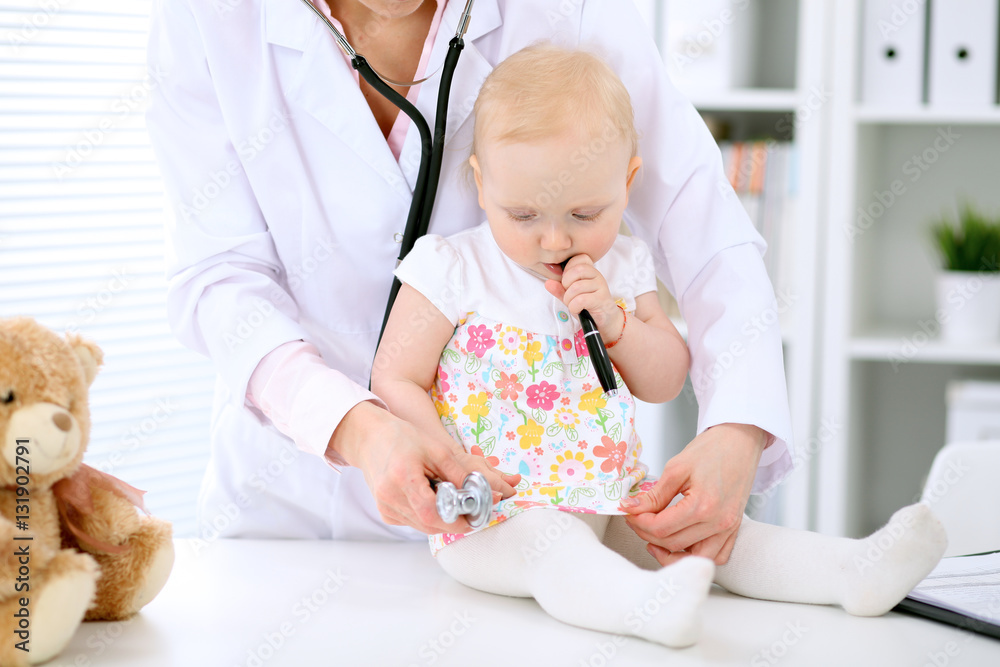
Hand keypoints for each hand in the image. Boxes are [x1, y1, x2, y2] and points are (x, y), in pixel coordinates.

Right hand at [329, 402, 519, 533]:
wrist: (370, 438)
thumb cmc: (403, 438)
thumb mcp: (436, 449)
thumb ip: (458, 473)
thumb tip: (479, 493)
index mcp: (402, 477)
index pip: (431, 512)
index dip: (454, 521)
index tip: (473, 519)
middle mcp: (389, 497)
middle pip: (428, 524)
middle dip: (452, 522)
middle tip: (470, 513)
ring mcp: (384, 507)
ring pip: (421, 526)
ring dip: (441, 520)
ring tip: (453, 503)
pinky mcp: (384, 512)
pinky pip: (412, 522)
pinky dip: (427, 517)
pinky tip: (431, 500)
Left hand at [543, 254, 622, 338]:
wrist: (605, 320)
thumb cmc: (588, 305)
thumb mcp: (571, 297)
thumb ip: (560, 289)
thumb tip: (548, 283)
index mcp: (590, 271)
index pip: (580, 257)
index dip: (568, 268)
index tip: (566, 282)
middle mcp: (597, 275)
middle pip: (577, 270)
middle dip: (566, 283)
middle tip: (567, 294)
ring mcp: (601, 286)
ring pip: (577, 286)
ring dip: (569, 298)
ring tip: (572, 304)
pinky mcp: (602, 299)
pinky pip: (581, 299)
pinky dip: (574, 306)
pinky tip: (577, 309)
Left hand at [619, 423, 767, 564]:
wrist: (741, 440)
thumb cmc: (712, 449)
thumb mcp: (676, 468)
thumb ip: (654, 495)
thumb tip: (631, 507)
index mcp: (703, 506)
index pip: (660, 528)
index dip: (638, 522)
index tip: (629, 512)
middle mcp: (718, 522)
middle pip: (673, 544)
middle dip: (647, 534)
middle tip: (636, 519)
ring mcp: (729, 528)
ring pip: (694, 557)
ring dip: (670, 552)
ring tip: (654, 538)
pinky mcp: (734, 529)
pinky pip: (716, 556)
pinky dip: (696, 555)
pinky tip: (681, 543)